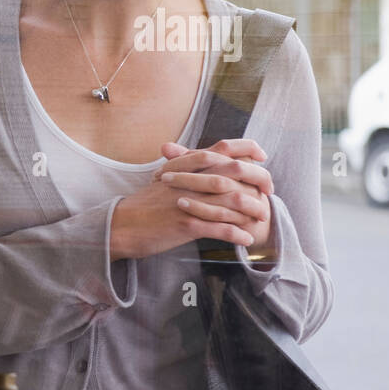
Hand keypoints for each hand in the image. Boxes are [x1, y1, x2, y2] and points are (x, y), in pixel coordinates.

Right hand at [110, 139, 270, 259]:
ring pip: (234, 201)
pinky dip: (238, 234)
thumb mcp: (163, 179)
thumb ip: (184, 166)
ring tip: (261, 219)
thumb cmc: (142, 205)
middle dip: (259, 182)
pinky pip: (221, 228)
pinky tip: (246, 240)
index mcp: (184, 166)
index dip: (247, 150)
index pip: (222, 149)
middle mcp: (189, 180)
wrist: (120, 226)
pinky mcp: (187, 224)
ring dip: (253, 211)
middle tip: (268, 193)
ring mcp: (189, 202)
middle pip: (236, 173)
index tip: (261, 157)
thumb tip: (206, 160)